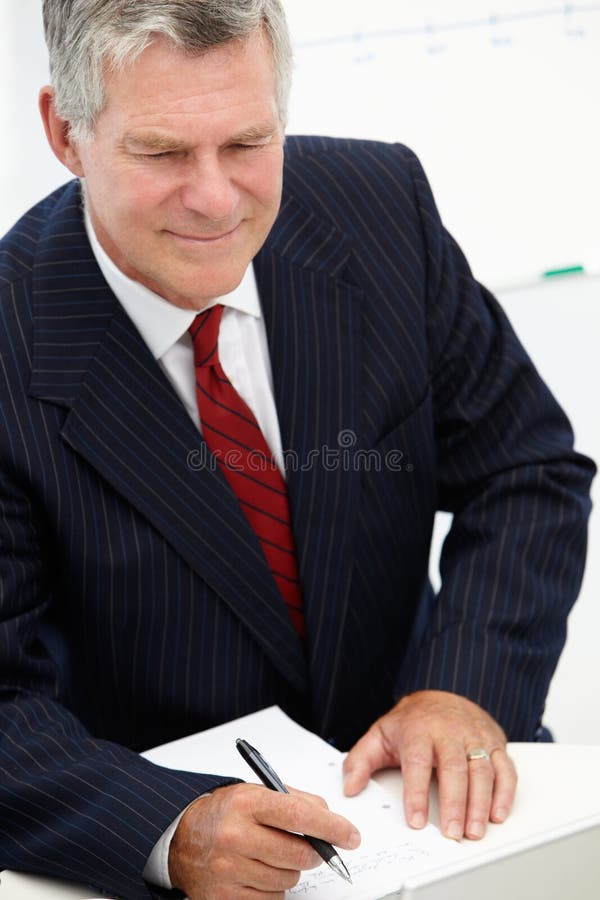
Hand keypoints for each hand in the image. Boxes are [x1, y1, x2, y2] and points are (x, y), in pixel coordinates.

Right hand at [168, 782, 360, 898]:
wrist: (183, 839)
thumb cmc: (226, 813)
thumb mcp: (257, 793)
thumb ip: (297, 801)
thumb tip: (331, 819)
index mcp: (247, 803)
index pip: (299, 816)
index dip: (332, 827)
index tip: (351, 836)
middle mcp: (236, 836)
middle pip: (299, 854)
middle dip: (314, 851)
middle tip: (311, 845)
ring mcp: (230, 870)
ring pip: (289, 879)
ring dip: (291, 869)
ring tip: (271, 854)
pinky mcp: (226, 897)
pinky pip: (273, 898)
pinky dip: (274, 887)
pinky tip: (259, 871)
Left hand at [343, 690, 516, 841]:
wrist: (440, 694)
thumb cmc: (411, 722)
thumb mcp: (379, 734)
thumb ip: (361, 760)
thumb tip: (350, 787)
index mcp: (418, 731)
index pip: (417, 762)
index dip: (417, 794)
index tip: (416, 821)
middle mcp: (449, 732)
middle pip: (453, 769)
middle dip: (454, 804)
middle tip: (451, 833)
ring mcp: (474, 736)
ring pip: (482, 770)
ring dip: (480, 803)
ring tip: (473, 831)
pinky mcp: (494, 742)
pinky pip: (505, 767)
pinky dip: (505, 792)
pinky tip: (497, 814)